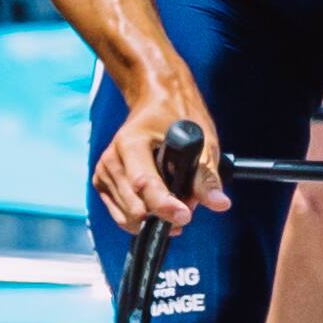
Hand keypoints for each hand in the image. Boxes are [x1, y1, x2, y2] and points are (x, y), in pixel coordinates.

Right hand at [96, 85, 222, 231]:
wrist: (156, 103)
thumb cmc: (179, 118)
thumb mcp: (201, 141)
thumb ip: (206, 177)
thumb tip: (219, 204)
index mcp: (131, 143)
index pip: (144, 183)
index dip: (165, 205)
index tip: (185, 217)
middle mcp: (112, 159)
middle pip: (134, 205)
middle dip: (163, 215)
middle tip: (189, 207)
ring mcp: (104, 172)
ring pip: (127, 216)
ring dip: (154, 218)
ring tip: (176, 203)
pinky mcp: (102, 183)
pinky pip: (121, 214)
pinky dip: (143, 216)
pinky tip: (160, 205)